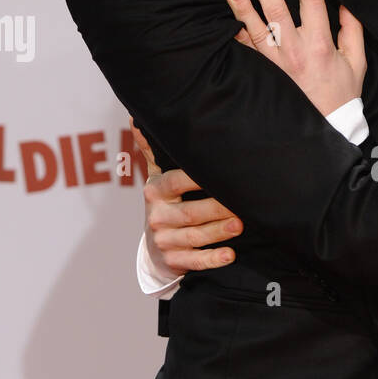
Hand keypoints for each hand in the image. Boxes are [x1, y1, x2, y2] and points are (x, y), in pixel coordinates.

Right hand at [131, 120, 243, 275]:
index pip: (174, 182)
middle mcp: (157, 217)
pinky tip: (230, 255)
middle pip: (189, 213)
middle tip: (241, 204)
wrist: (155, 246)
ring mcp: (165, 241)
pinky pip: (195, 262)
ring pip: (194, 237)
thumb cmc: (165, 203)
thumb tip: (136, 116)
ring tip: (240, 225)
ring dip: (218, 232)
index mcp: (155, 192)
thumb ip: (153, 150)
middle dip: (216, 209)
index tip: (219, 170)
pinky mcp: (174, 261)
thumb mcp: (157, 177)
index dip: (195, 177)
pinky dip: (212, 259)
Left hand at [226, 0, 365, 116]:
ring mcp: (277, 64)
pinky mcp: (264, 75)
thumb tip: (346, 2)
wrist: (326, 129)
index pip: (311, 2)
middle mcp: (296, 51)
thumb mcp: (356, 61)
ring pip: (257, 30)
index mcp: (321, 45)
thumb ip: (352, 29)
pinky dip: (237, 37)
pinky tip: (228, 22)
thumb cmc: (341, 95)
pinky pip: (248, 53)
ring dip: (242, 8)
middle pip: (277, 10)